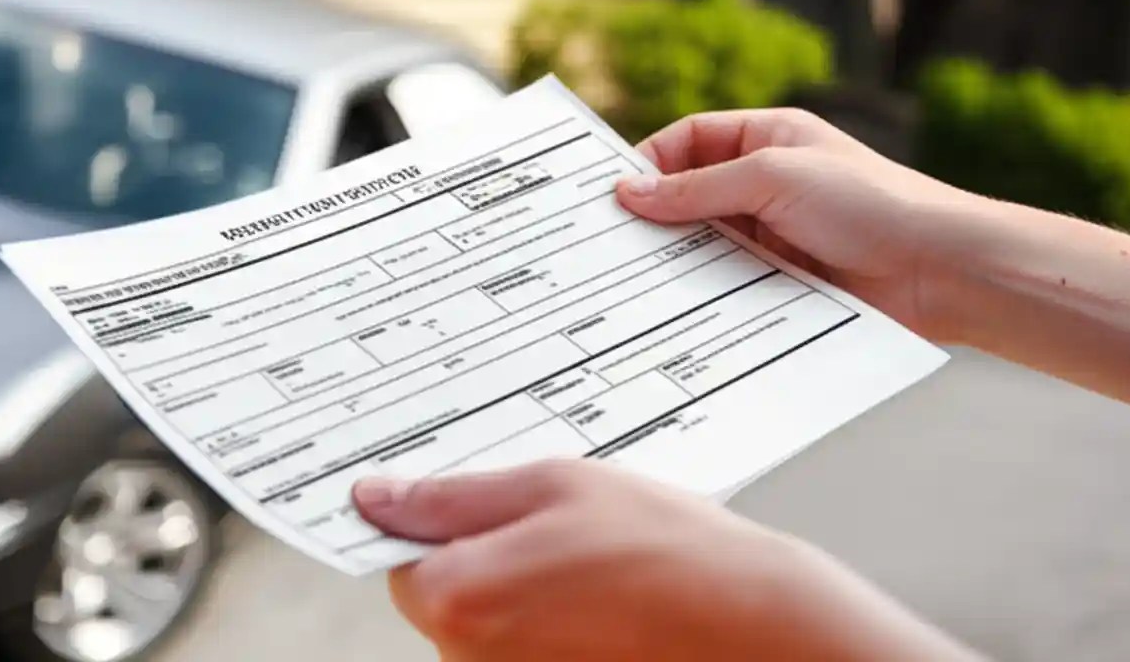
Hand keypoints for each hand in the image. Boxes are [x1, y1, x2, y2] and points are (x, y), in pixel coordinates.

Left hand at [354, 459, 983, 661]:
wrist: (749, 622)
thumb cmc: (665, 551)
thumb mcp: (554, 485)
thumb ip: (452, 496)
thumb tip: (380, 497)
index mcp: (458, 595)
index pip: (400, 556)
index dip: (437, 523)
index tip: (471, 508)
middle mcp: (469, 658)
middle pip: (444, 593)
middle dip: (485, 556)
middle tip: (557, 529)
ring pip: (487, 623)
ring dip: (523, 590)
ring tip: (594, 566)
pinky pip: (525, 648)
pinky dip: (553, 625)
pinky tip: (604, 603)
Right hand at [615, 109, 985, 341]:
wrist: (938, 271)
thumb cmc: (869, 204)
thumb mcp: (773, 177)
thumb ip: (699, 188)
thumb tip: (629, 193)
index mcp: (770, 139)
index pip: (691, 139)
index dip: (652, 161)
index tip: (614, 194)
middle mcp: (768, 184)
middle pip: (693, 194)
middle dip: (656, 215)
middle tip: (612, 242)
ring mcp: (775, 234)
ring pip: (707, 243)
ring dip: (678, 257)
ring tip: (636, 277)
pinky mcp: (783, 280)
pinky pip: (729, 282)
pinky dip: (704, 290)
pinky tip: (677, 304)